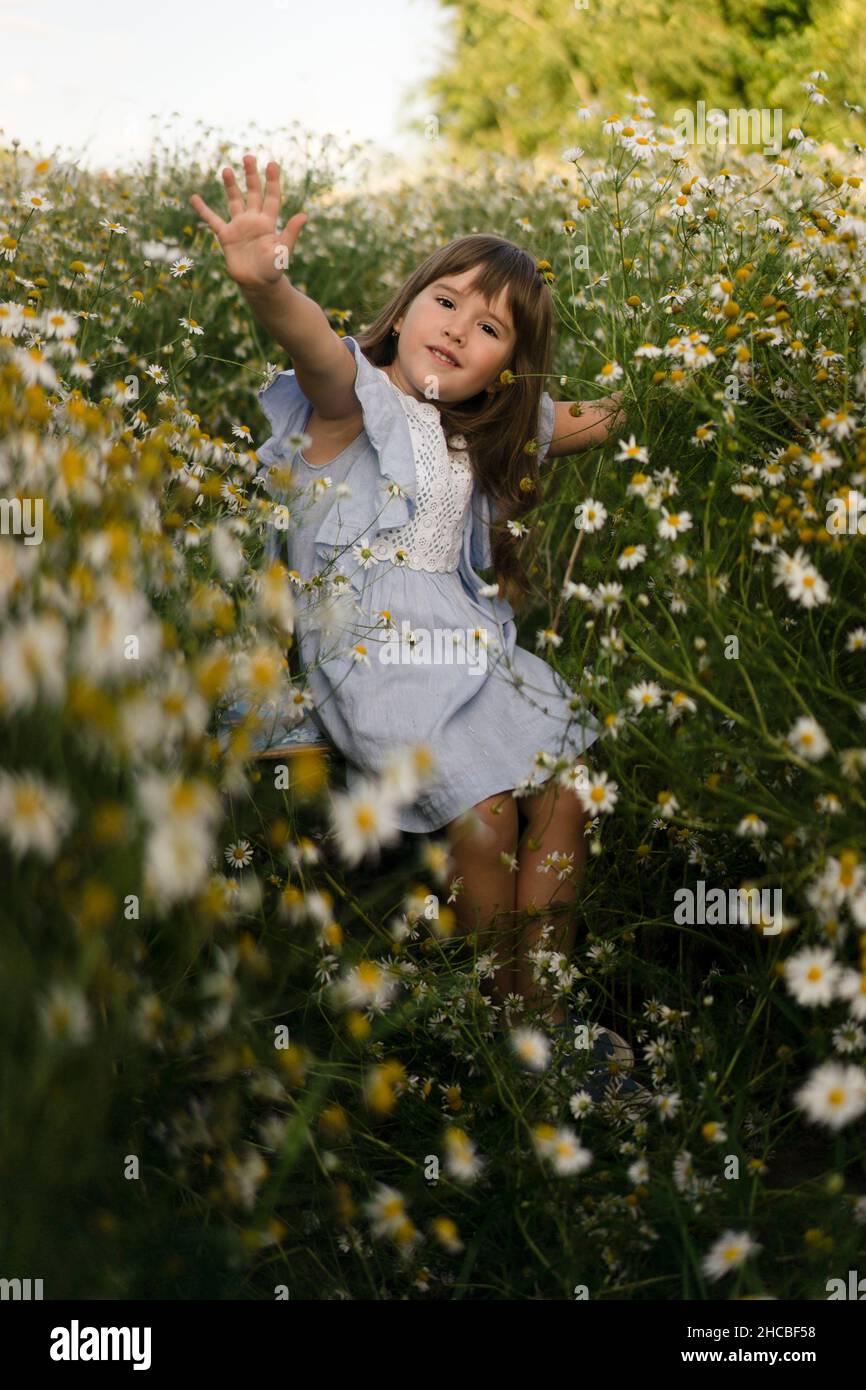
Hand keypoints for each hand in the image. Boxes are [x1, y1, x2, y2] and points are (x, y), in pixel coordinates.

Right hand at [190, 155, 306, 291]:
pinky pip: (212, 220)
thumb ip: (291, 232)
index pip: (271, 197)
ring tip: (227, 170)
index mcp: (269, 222)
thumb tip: (304, 215)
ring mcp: (239, 226)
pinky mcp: (226, 236)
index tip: (272, 164)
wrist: (257, 285)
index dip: (272, 181)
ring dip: (231, 186)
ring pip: (234, 200)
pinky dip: (203, 209)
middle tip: (249, 157)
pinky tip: (195, 198)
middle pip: (253, 193)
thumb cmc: (273, 270)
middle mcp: (254, 220)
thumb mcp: (284, 251)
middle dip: (251, 175)